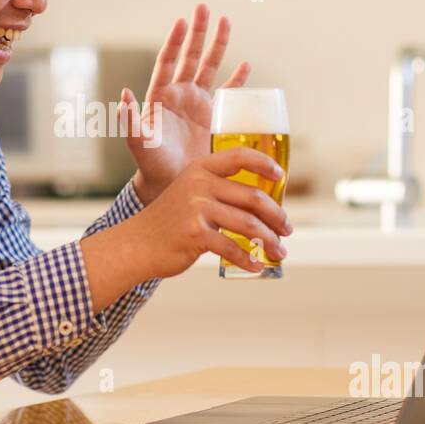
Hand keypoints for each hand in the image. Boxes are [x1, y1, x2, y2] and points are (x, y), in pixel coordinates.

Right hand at [81, 148, 292, 308]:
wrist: (137, 244)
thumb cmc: (170, 222)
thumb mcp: (190, 194)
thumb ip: (218, 192)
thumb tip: (263, 207)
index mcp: (200, 169)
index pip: (239, 157)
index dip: (264, 163)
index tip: (281, 176)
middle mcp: (199, 183)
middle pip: (252, 196)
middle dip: (276, 215)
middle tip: (287, 229)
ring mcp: (196, 208)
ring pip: (247, 223)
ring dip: (269, 240)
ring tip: (279, 251)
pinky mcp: (195, 233)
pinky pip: (231, 247)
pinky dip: (247, 259)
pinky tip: (256, 266)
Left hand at [118, 4, 249, 203]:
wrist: (169, 184)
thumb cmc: (150, 164)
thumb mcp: (138, 143)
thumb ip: (129, 120)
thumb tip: (123, 94)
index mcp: (161, 97)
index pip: (168, 61)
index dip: (175, 41)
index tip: (182, 20)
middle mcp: (179, 95)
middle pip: (190, 56)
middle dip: (198, 32)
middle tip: (204, 6)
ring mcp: (197, 104)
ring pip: (210, 67)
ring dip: (217, 45)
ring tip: (226, 21)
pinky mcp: (213, 118)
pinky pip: (228, 94)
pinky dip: (237, 80)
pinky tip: (246, 65)